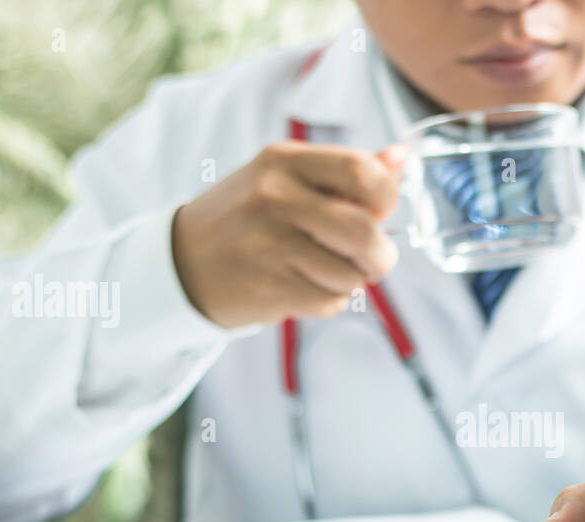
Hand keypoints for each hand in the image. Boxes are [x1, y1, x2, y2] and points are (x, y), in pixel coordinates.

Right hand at [171, 141, 405, 328]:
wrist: (182, 263)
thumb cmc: (248, 218)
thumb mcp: (287, 179)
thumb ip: (347, 172)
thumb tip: (402, 157)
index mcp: (285, 162)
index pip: (364, 172)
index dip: (387, 198)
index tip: (379, 212)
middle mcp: (276, 197)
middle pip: (365, 232)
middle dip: (380, 255)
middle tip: (372, 259)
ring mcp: (269, 244)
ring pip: (351, 274)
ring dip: (350, 281)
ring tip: (321, 270)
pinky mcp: (268, 286)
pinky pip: (330, 301)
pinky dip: (328, 301)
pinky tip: (302, 287)